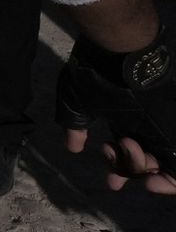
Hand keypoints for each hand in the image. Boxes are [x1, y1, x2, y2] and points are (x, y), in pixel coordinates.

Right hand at [58, 38, 175, 193]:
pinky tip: (152, 178)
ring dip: (144, 172)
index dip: (120, 171)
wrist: (123, 54)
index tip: (111, 184)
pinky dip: (170, 179)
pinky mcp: (172, 131)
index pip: (128, 153)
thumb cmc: (97, 74)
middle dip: (130, 173)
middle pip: (146, 162)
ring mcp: (162, 129)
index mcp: (127, 121)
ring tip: (130, 156)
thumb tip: (72, 147)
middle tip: (118, 171)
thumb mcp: (77, 102)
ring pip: (163, 165)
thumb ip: (74, 125)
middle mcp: (147, 127)